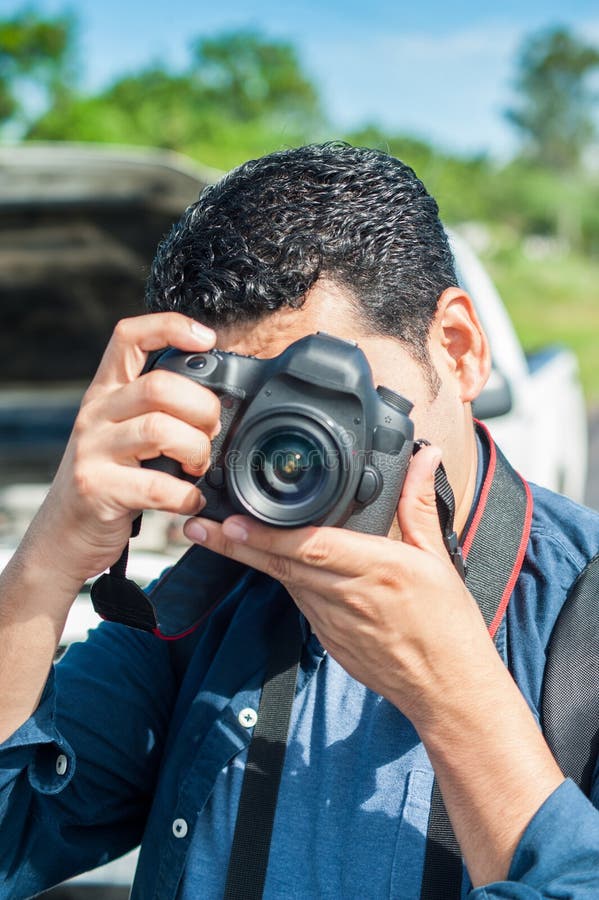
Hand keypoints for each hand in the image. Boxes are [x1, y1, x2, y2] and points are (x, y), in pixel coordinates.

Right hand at [29, 313, 219, 586]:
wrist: (64, 534)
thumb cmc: (109, 480)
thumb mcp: (123, 433)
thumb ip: (158, 412)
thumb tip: (220, 405)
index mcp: (106, 392)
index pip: (129, 337)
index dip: (169, 327)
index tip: (206, 339)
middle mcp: (96, 413)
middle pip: (159, 386)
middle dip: (202, 408)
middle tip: (211, 432)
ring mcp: (93, 450)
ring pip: (160, 429)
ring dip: (196, 450)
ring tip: (199, 467)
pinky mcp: (98, 488)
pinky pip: (157, 486)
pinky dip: (186, 497)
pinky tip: (190, 501)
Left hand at [183, 445, 495, 728]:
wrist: (446, 689)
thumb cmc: (447, 626)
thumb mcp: (438, 559)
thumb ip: (419, 504)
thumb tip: (423, 458)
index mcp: (375, 568)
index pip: (310, 546)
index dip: (266, 534)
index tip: (230, 521)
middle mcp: (346, 595)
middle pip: (279, 564)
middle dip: (233, 544)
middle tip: (195, 525)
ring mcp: (331, 622)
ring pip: (283, 581)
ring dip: (250, 558)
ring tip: (215, 535)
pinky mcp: (327, 638)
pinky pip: (298, 600)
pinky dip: (282, 579)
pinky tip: (266, 561)